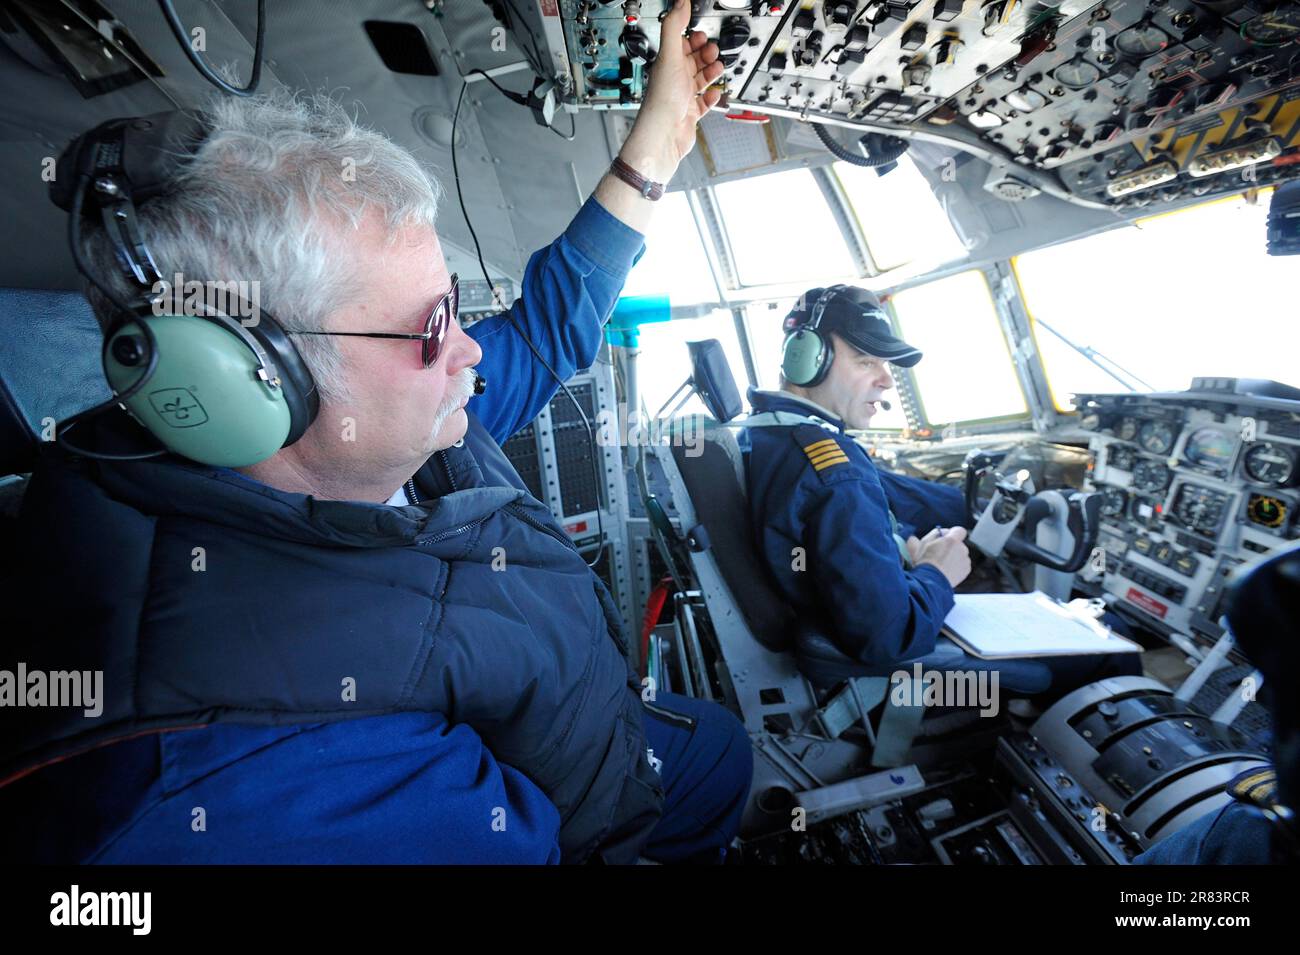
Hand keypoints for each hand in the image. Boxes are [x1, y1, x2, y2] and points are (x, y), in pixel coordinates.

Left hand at [619, 0, 722, 182]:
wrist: (663, 137)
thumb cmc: (663, 101)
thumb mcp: (670, 56)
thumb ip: (674, 26)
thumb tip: (680, 2)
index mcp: (666, 64)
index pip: (679, 44)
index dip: (692, 37)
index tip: (702, 33)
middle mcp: (673, 79)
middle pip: (693, 60)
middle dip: (705, 54)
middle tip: (713, 51)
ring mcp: (682, 97)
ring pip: (700, 79)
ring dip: (711, 72)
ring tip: (717, 68)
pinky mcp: (690, 114)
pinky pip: (704, 102)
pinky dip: (712, 96)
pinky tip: (715, 93)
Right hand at [911, 526, 970, 588]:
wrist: (932, 581)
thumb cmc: (926, 563)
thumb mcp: (922, 544)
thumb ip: (931, 535)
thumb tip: (933, 532)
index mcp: (952, 540)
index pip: (959, 530)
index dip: (952, 534)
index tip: (945, 538)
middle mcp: (962, 548)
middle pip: (959, 543)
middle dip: (951, 547)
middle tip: (939, 553)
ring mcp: (965, 560)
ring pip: (960, 554)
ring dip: (954, 557)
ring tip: (942, 564)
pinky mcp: (966, 570)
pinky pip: (962, 565)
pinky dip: (956, 566)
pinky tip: (946, 570)